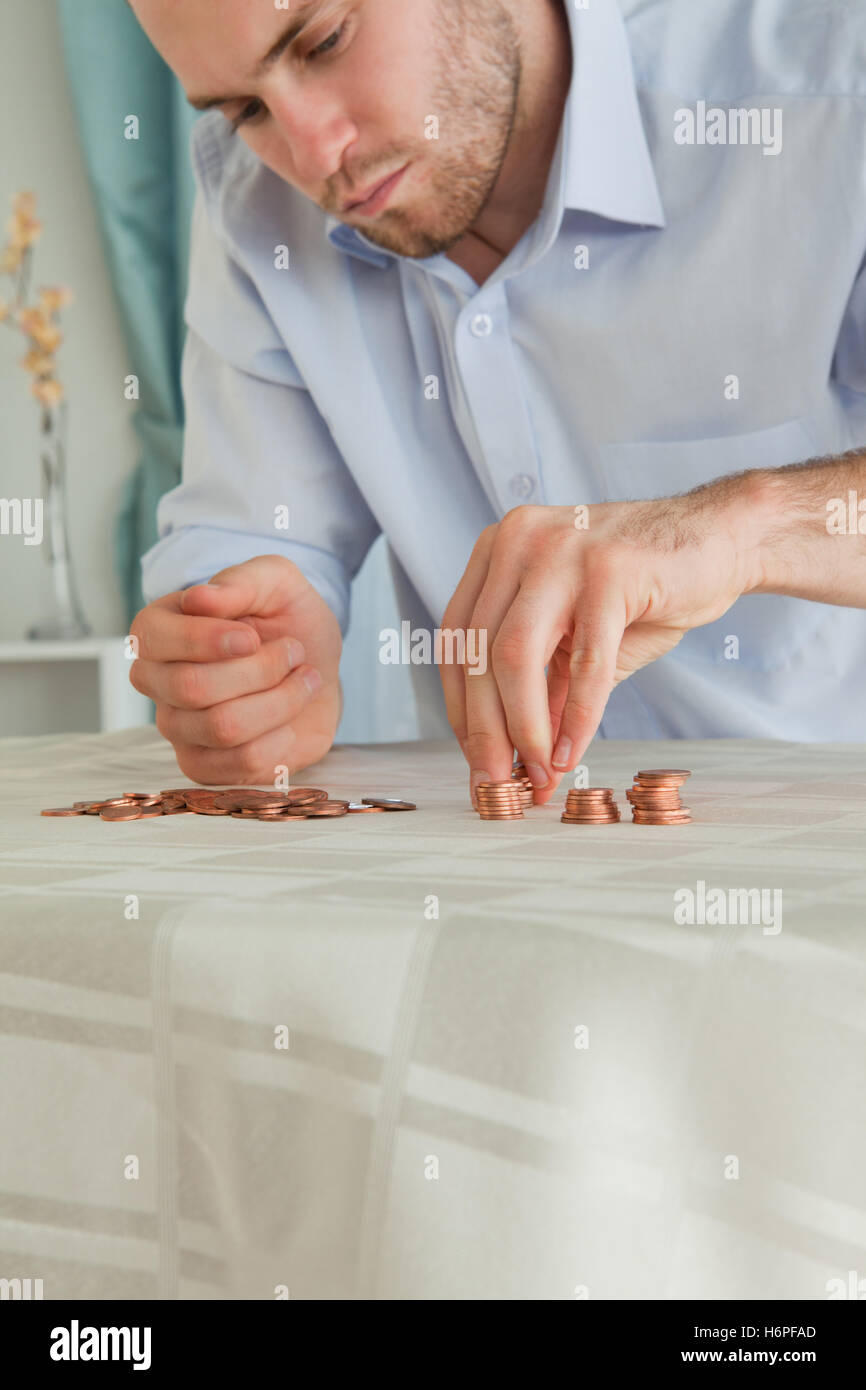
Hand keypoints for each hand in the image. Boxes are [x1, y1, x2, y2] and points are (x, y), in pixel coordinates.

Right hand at [130, 554, 341, 783]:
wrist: (314, 666)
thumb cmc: (286, 620)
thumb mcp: (275, 582)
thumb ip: (240, 582)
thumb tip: (198, 599)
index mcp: (156, 631)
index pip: (158, 641)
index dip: (209, 640)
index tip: (253, 636)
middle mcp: (157, 683)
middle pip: (193, 688)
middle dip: (260, 669)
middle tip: (292, 651)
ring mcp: (178, 729)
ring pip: (223, 727)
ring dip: (281, 700)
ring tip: (303, 678)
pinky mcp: (206, 767)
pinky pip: (242, 764)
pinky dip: (282, 738)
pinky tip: (291, 718)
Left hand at [439, 486, 761, 805]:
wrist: (719, 542)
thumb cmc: (643, 591)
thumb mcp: (576, 639)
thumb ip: (542, 686)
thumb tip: (515, 757)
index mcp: (498, 548)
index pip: (457, 638)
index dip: (460, 704)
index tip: (474, 755)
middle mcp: (518, 540)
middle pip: (478, 650)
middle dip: (486, 729)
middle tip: (498, 783)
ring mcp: (563, 550)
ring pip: (515, 655)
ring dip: (524, 728)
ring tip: (540, 773)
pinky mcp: (611, 569)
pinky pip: (585, 660)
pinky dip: (577, 716)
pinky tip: (573, 752)